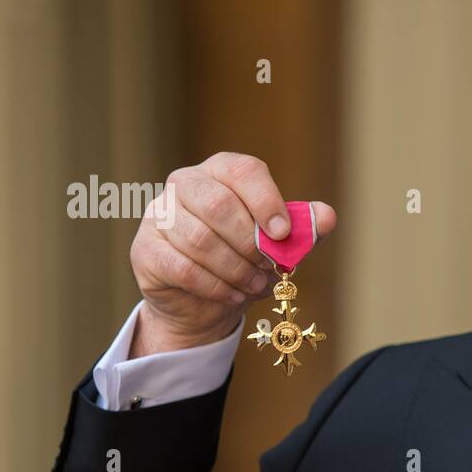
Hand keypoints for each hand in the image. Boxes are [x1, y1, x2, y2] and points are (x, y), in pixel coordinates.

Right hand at [127, 153, 336, 356]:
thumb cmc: (245, 259)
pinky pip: (183, 268)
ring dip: (236, 268)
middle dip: (250, 243)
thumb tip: (326, 217)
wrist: (205, 301)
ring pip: (200, 240)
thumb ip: (303, 229)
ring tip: (255, 283)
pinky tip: (233, 294)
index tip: (283, 233)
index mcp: (220, 172)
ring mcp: (159, 216)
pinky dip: (215, 286)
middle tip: (270, 266)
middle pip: (218, 205)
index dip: (266, 201)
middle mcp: (185, 185)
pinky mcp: (146, 250)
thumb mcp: (280, 244)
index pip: (242, 171)